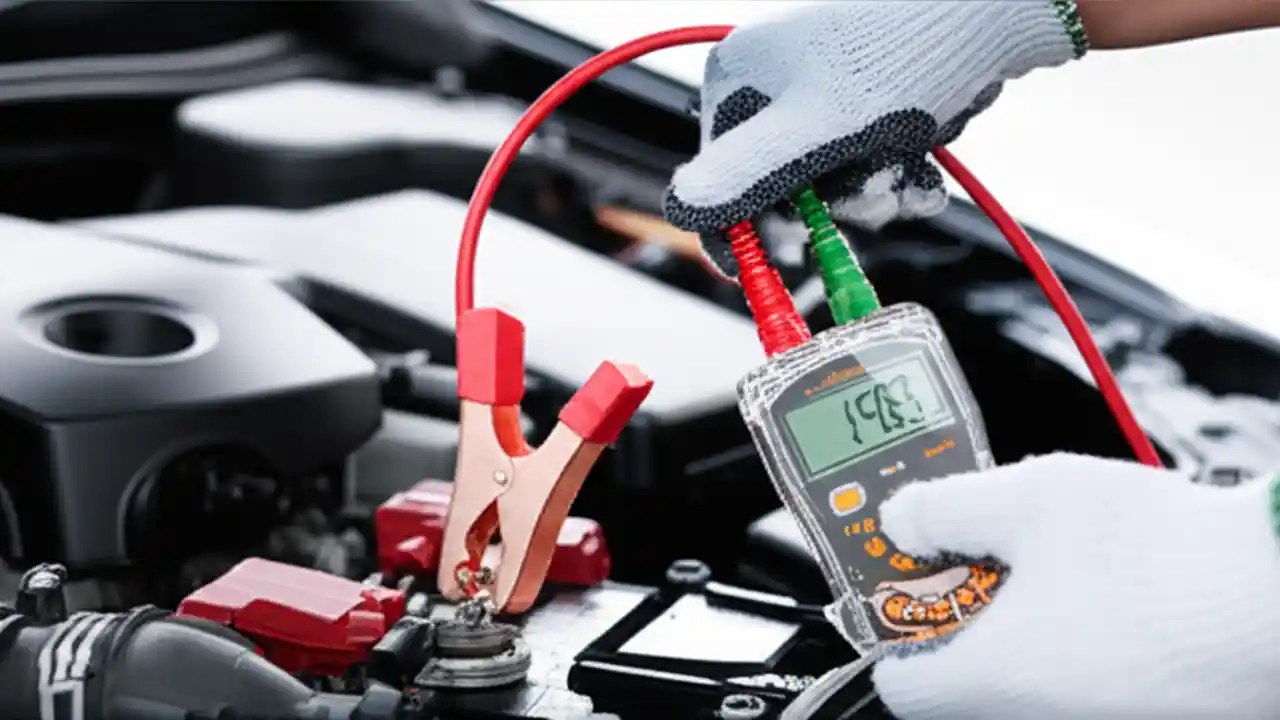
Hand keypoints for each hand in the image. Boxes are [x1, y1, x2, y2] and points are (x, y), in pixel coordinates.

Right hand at [664, 1, 1086, 279]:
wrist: (993, 18)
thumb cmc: (903, 58)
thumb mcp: (817, 130)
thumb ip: (747, 174)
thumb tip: (679, 208)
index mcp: (739, 79)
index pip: (716, 176)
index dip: (734, 232)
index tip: (757, 274)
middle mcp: (772, 84)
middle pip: (780, 186)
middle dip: (831, 205)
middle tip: (869, 200)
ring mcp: (821, 95)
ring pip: (829, 183)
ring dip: (873, 193)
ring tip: (905, 169)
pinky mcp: (864, 105)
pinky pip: (863, 165)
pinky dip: (894, 175)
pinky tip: (922, 160)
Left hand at [871, 453, 1279, 719]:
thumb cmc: (1157, 556)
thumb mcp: (1027, 500)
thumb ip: (947, 510)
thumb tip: (900, 522)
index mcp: (993, 679)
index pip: (899, 687)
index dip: (888, 629)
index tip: (902, 581)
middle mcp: (1041, 719)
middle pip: (963, 678)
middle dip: (959, 612)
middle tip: (977, 552)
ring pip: (1029, 676)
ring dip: (1021, 620)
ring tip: (1050, 556)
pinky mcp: (1153, 711)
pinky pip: (1087, 680)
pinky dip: (1078, 637)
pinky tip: (1111, 585)